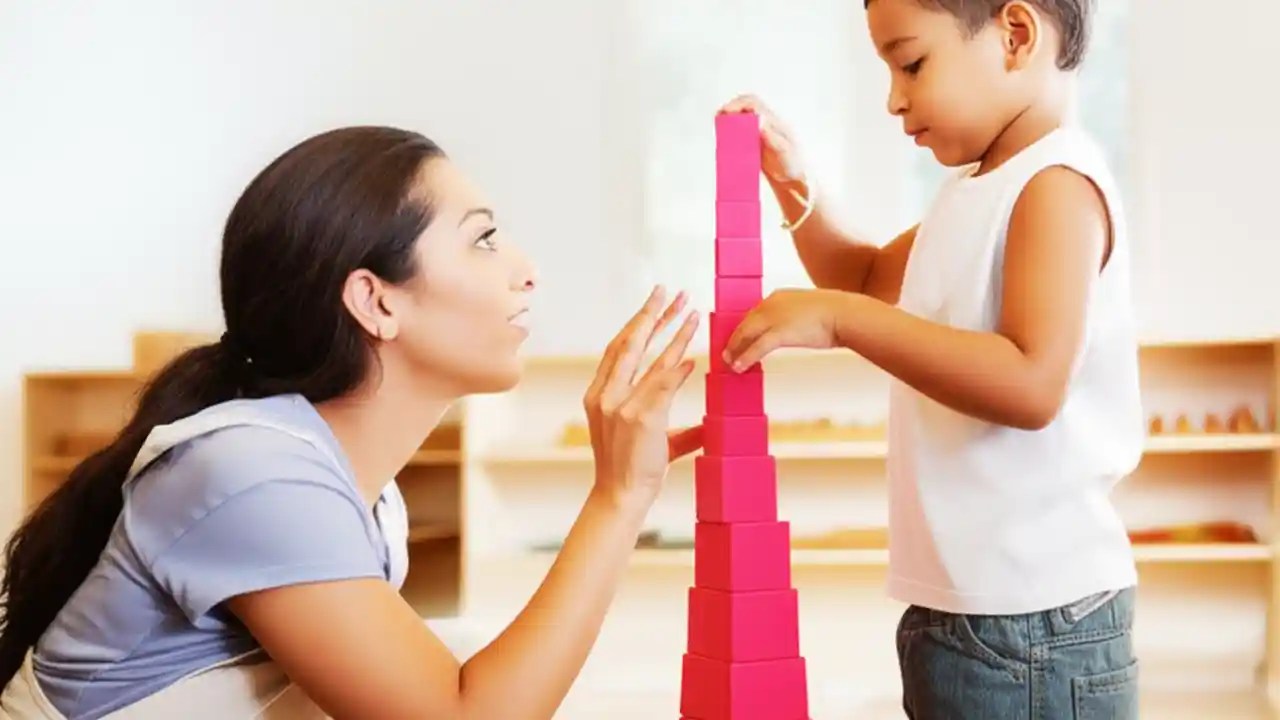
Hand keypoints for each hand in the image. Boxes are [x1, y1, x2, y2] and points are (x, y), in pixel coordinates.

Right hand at [583, 286, 702, 508]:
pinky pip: (661, 386)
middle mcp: (605, 395)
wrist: (620, 496)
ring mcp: (620, 406)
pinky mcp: (639, 418)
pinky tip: (691, 356)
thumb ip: (676, 425)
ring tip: (692, 313)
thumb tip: (707, 424)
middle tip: (671, 291)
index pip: (619, 348)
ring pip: (648, 359)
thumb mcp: (649, 440)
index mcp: (599, 395)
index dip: (638, 322)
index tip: (656, 303)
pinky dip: (676, 369)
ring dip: (673, 333)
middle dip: (653, 314)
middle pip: (630, 343)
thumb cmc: (633, 469)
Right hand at [717, 94, 805, 183]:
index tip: (725, 112)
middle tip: (718, 117)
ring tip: (718, 126)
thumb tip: (758, 120)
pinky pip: (741, 133)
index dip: (738, 104)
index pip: (753, 104)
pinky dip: (731, 132)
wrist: (796, 180)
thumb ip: (771, 135)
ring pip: (742, 118)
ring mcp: (760, 133)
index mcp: (773, 121)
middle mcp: (766, 123)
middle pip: (745, 107)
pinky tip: (724, 139)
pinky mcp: (755, 144)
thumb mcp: (783, 150)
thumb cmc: (793, 164)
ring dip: (729, 119)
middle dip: (730, 109)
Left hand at [722, 288, 849, 371]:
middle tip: (727, 352)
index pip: (754, 313)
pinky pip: (757, 347)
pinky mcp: (780, 332)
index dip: (746, 328)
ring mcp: (775, 317)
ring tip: (730, 362)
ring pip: (747, 334)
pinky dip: (746, 357)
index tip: (740, 338)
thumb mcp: (810, 310)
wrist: (845, 314)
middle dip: (735, 339)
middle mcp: (772, 304)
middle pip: (746, 323)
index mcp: (779, 296)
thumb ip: (796, 317)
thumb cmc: (835, 314)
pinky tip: (740, 367)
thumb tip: (793, 330)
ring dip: (736, 349)